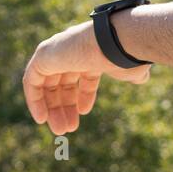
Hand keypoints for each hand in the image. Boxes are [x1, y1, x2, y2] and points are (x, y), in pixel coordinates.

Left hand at [23, 18, 151, 134]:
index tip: (84, 112)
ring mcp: (57, 51)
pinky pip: (32, 82)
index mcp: (93, 51)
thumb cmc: (127, 56)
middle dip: (66, 106)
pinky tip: (42, 119)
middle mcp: (73, 49)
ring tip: (60, 130)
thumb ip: (132, 74)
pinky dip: (35, 101)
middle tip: (68, 128)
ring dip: (53, 109)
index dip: (84, 95)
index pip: (84, 74)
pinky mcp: (43, 56)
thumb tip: (141, 77)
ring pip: (48, 84)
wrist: (117, 41)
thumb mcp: (131, 69)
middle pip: (64, 82)